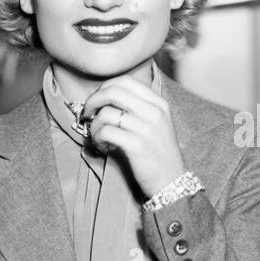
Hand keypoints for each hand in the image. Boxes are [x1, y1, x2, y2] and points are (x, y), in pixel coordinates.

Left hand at [83, 77, 186, 196]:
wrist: (172, 180)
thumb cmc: (158, 153)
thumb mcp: (156, 123)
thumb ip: (137, 108)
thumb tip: (104, 100)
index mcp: (158, 103)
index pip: (125, 81)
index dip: (105, 88)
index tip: (98, 101)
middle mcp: (154, 112)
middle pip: (113, 92)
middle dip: (93, 101)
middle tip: (88, 114)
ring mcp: (146, 128)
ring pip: (106, 113)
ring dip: (94, 125)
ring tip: (99, 137)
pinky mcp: (137, 145)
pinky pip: (106, 132)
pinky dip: (98, 138)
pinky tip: (104, 146)